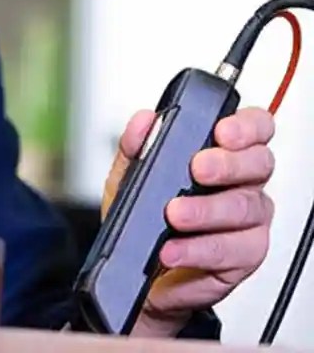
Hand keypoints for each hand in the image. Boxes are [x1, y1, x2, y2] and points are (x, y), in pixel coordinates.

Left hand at [101, 107, 275, 336]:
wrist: (143, 267)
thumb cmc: (147, 217)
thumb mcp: (131, 177)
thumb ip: (136, 146)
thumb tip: (144, 122)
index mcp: (225, 154)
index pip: (253, 128)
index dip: (244, 126)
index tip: (221, 131)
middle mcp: (244, 183)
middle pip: (257, 164)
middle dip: (227, 164)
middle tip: (197, 169)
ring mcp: (249, 220)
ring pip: (244, 208)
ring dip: (206, 210)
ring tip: (174, 215)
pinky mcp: (244, 255)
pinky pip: (231, 250)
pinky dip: (197, 249)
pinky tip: (173, 249)